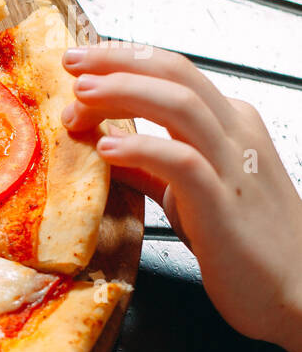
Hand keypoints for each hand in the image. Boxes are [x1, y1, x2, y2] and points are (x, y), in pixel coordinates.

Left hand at [62, 44, 301, 351]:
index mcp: (228, 124)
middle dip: (118, 61)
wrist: (295, 291)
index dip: (123, 59)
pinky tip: (107, 148)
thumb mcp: (187, 192)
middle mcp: (234, 134)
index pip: (173, 71)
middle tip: (71, 62)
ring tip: (81, 96)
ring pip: (181, 106)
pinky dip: (143, 148)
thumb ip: (148, 166)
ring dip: (125, 93)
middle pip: (174, 74)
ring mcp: (232, 166)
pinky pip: (183, 164)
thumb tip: (102, 144)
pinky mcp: (224, 205)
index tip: (79, 61)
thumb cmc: (241, 240)